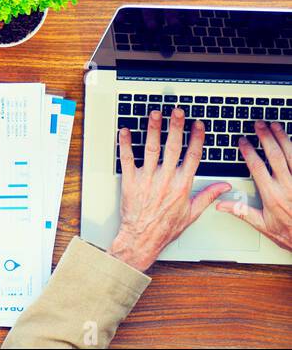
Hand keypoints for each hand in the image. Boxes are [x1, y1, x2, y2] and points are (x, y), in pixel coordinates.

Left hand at [108, 109, 230, 270]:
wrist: (142, 237)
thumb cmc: (166, 227)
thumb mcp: (192, 213)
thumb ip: (208, 196)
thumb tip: (224, 187)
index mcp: (181, 185)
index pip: (192, 156)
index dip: (196, 138)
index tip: (197, 125)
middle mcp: (165, 179)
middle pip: (172, 147)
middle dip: (176, 127)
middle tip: (177, 111)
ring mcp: (146, 179)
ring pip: (150, 149)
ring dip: (153, 129)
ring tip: (155, 114)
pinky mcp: (130, 181)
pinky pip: (127, 158)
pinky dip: (125, 143)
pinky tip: (126, 131)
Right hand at [216, 122, 291, 250]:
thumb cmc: (291, 234)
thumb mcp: (264, 226)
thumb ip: (243, 212)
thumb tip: (222, 205)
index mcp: (272, 195)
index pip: (257, 167)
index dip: (248, 151)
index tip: (243, 141)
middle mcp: (287, 186)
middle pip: (275, 155)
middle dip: (266, 137)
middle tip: (259, 124)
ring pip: (291, 155)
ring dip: (283, 138)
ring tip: (276, 126)